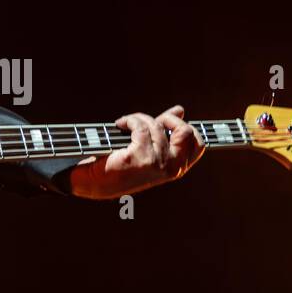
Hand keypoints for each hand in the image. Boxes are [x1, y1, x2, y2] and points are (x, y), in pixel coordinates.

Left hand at [68, 105, 202, 199]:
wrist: (92, 181)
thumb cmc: (120, 166)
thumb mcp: (149, 148)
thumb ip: (166, 131)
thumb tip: (180, 110)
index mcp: (177, 169)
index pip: (198, 145)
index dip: (187, 127)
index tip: (172, 119)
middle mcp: (171, 169)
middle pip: (186, 133)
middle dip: (170, 119)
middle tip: (153, 120)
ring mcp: (157, 164)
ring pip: (157, 126)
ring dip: (140, 118)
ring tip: (127, 123)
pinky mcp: (140, 157)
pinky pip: (140, 126)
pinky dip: (130, 120)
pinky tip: (121, 124)